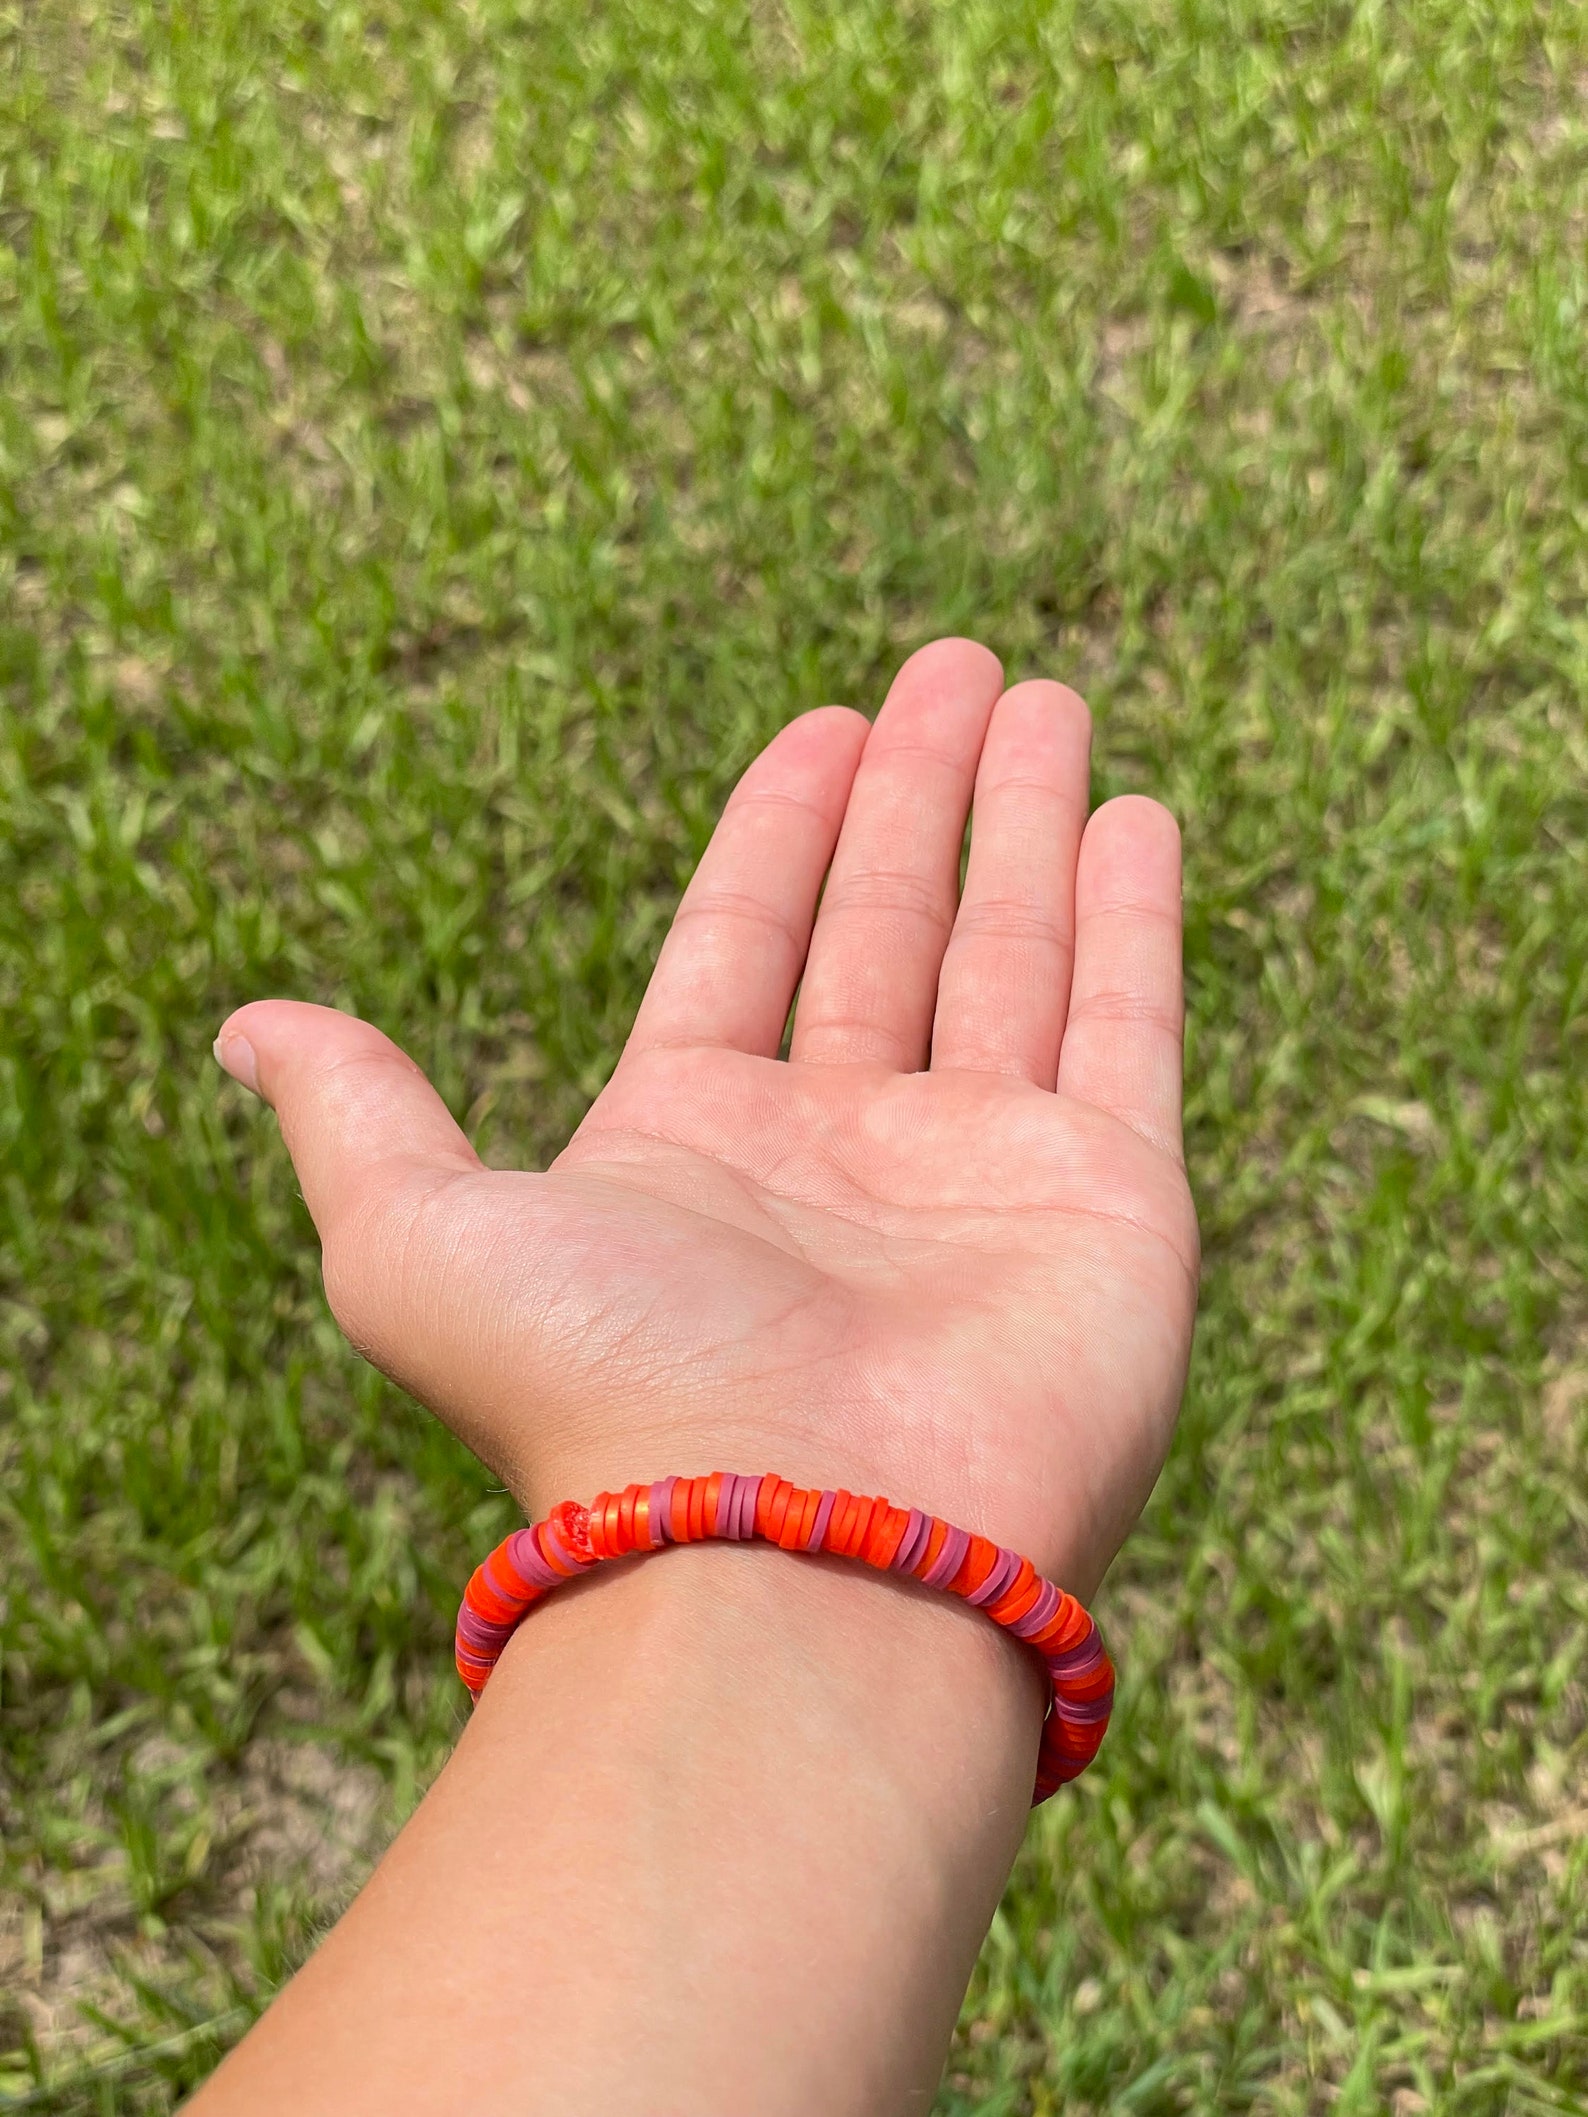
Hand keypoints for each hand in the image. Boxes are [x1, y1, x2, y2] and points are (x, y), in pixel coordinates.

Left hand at [216, 639, 1196, 1594]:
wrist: (798, 1560)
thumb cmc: (606, 1400)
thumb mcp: (419, 1239)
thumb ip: (356, 1117)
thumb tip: (246, 1028)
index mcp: (700, 1145)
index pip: (750, 942)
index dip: (785, 830)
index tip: (825, 721)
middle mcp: (847, 1156)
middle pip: (888, 926)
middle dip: (919, 793)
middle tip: (956, 664)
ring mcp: (985, 1176)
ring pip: (1013, 953)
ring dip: (1026, 821)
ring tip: (1044, 694)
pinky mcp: (1112, 1203)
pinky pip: (1125, 1027)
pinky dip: (1134, 921)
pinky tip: (1133, 814)